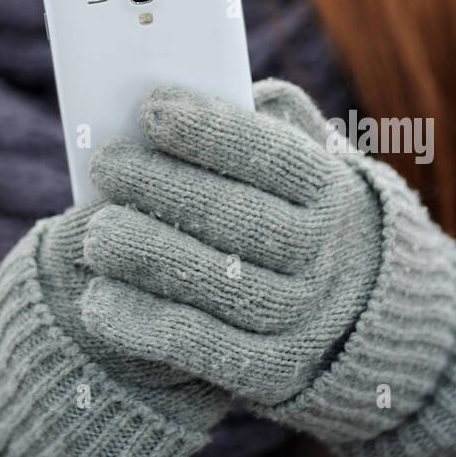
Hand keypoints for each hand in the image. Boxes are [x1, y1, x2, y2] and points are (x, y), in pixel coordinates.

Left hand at [81, 79, 455, 456]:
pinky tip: (98, 302)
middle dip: (162, 186)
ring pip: (216, 283)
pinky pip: (202, 350)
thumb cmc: (301, 210)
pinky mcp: (271, 371)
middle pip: (234, 216)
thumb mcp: (312, 157)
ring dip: (148, 256)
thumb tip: (226, 85)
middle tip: (106, 162)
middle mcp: (322, 255)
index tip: (151, 108)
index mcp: (330, 191)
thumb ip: (275, 117)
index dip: (208, 130)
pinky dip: (145, 326)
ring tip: (93, 233)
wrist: (362, 314)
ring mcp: (301, 318)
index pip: (268, 154)